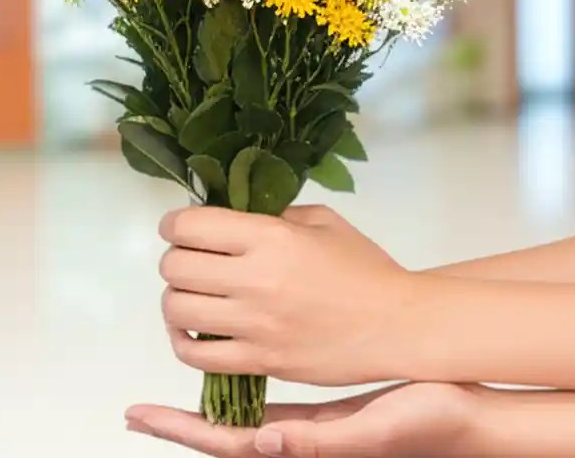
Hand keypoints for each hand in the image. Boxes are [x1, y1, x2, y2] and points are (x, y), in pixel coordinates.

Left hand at [126, 382, 486, 457]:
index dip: (181, 430)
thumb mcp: (376, 429)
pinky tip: (225, 369)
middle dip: (177, 426)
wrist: (469, 415)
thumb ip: (320, 443)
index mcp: (303, 447)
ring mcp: (305, 432)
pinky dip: (237, 394)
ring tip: (167, 395)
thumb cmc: (429, 420)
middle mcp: (296, 443)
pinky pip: (266, 408)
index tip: (137, 417)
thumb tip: (264, 444)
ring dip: (201, 411)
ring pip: (239, 421)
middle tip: (134, 413)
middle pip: (221, 437)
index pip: (226, 443)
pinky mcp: (319, 417)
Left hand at [159, 205, 416, 385]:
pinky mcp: (261, 361)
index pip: (189, 227)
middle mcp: (256, 280)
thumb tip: (227, 218)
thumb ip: (272, 214)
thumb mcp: (321, 222)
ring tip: (191, 295)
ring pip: (176, 309)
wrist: (400, 325)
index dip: (174, 225)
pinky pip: (196, 355)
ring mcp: (256, 325)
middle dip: (174, 260)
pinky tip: (193, 331)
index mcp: (271, 238)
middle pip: (175, 267)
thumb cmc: (365, 269)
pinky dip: (182, 341)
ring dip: (175, 299)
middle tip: (190, 261)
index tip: (179, 229)